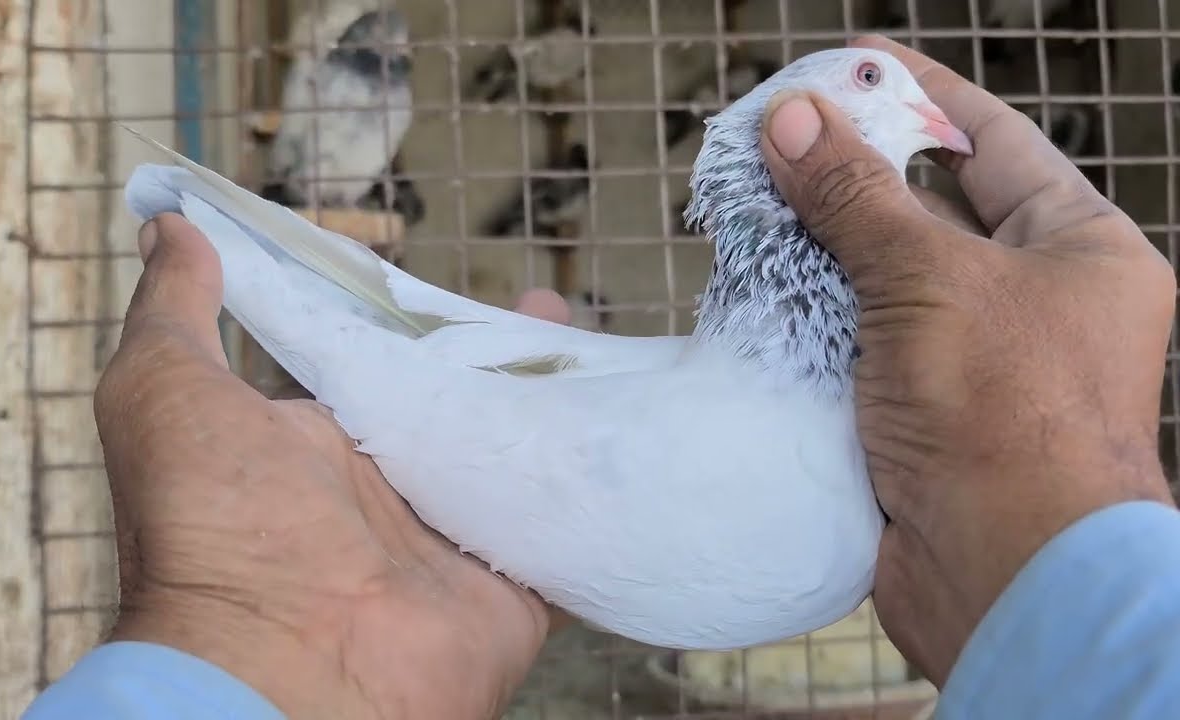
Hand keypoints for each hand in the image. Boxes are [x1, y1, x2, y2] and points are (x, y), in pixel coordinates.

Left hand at [94, 213, 570, 718]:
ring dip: (559, 406)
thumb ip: (174, 309)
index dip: (420, 322)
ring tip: (599, 351)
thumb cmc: (211, 530)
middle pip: (462, 406)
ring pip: (519, 457)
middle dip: (507, 356)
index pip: (379, 366)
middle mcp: (386, 492)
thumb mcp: (165, 393)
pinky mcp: (509, 582)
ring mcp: (450, 538)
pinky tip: (628, 432)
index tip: (455, 280)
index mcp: (315, 446)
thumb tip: (169, 227)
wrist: (285, 666)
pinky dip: (595, 487)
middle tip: (552, 311)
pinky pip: (563, 525)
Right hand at [759, 36, 1176, 683]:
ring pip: (886, 276)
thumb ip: (856, 197)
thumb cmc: (1005, 414)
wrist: (1002, 572)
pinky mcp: (919, 409)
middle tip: (780, 130)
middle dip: (854, 169)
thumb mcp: (930, 279)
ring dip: (823, 241)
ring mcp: (972, 358)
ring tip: (754, 193)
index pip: (990, 141)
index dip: (917, 95)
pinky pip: (860, 338)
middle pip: (931, 207)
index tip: (850, 61)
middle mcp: (1033, 299)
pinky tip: (761, 279)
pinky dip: (813, 310)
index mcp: (1078, 249)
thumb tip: (791, 120)